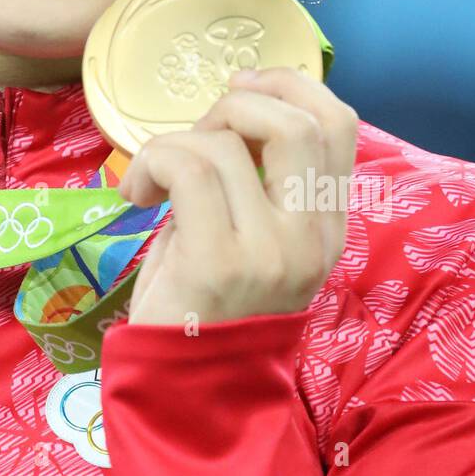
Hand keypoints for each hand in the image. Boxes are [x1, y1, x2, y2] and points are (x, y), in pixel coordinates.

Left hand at [116, 67, 358, 326]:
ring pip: (226, 144)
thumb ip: (258, 176)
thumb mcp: (252, 234)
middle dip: (234, 104)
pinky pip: (187, 170)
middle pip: (296, 122)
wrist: (189, 391)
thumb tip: (233, 104)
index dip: (289, 84)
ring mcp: (270, 252)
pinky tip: (136, 194)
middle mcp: (312, 237)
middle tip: (196, 133)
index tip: (240, 86)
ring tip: (155, 178)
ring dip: (174, 142)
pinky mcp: (218, 263)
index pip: (338, 124)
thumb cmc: (211, 303)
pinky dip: (151, 163)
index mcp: (327, 225)